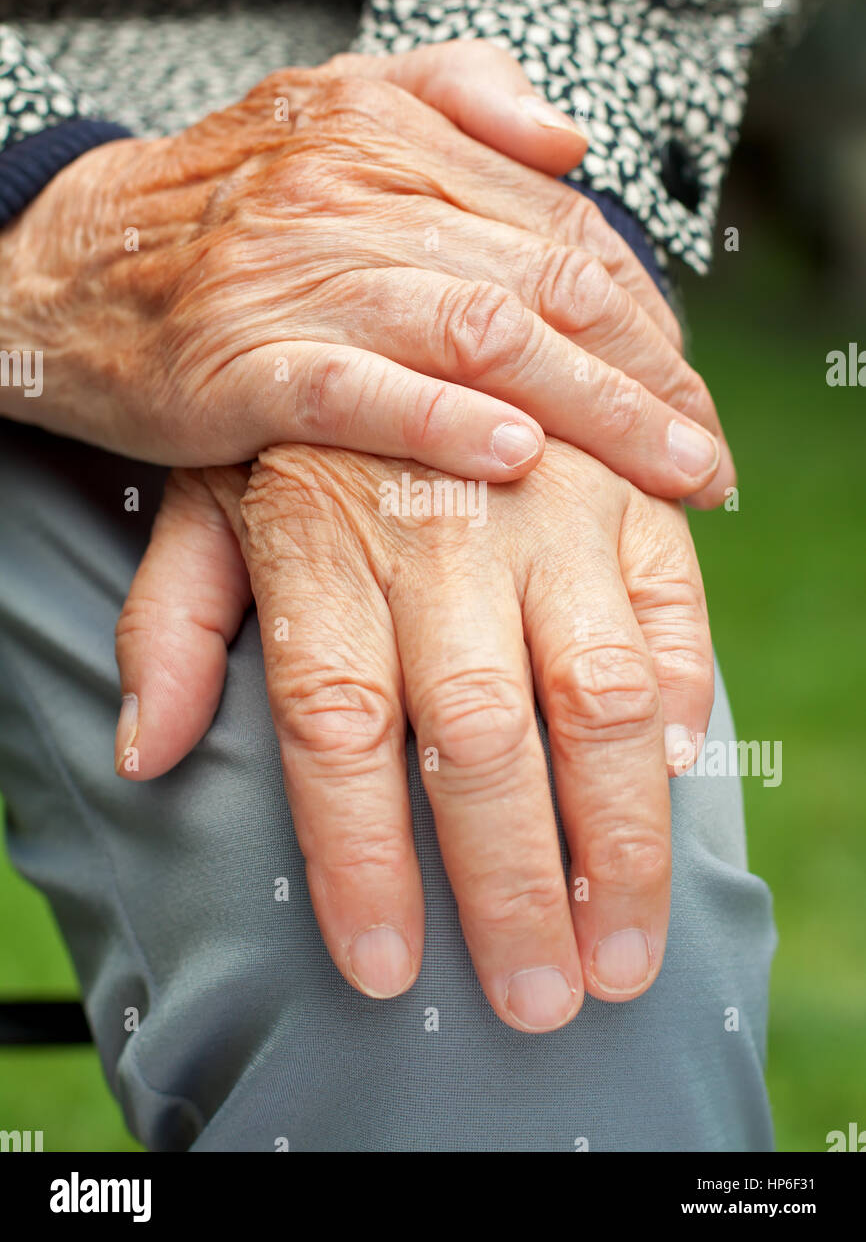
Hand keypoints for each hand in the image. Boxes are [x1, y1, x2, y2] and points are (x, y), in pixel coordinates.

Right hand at [0, 41, 732, 501]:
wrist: (62, 264)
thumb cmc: (215, 207)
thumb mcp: (331, 107)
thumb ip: (456, 93)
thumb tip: (569, 136)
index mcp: (390, 136)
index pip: (558, 225)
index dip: (642, 311)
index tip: (685, 384)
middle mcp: (354, 197)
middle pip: (542, 284)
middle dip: (643, 377)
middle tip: (701, 452)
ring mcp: (296, 279)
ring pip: (475, 335)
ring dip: (586, 409)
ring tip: (661, 469)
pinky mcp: (240, 362)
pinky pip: (357, 391)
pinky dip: (441, 424)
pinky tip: (516, 457)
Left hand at [115, 440, 713, 1030]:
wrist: (428, 295)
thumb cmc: (311, 432)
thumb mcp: (209, 497)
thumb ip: (176, 620)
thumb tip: (147, 751)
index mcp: (326, 544)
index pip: (341, 732)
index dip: (362, 863)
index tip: (384, 971)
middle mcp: (444, 535)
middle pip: (478, 739)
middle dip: (512, 890)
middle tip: (539, 1000)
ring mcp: (551, 513)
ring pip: (598, 698)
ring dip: (619, 840)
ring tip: (624, 949)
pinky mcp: (630, 501)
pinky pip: (675, 615)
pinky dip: (686, 702)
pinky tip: (673, 782)